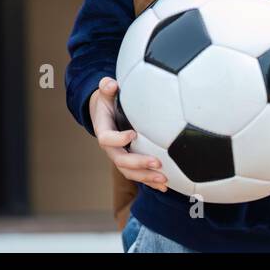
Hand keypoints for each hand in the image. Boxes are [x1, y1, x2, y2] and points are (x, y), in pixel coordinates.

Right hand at [89, 76, 168, 192]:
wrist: (104, 114)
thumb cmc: (107, 101)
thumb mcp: (104, 92)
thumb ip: (106, 87)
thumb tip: (111, 84)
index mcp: (104, 132)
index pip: (107, 139)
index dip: (118, 139)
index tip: (132, 134)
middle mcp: (111, 149)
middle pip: (121, 161)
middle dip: (139, 164)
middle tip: (157, 163)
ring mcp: (120, 157)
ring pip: (131, 172)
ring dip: (147, 177)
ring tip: (164, 180)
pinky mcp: (130, 161)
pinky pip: (139, 174)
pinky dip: (151, 181)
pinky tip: (166, 186)